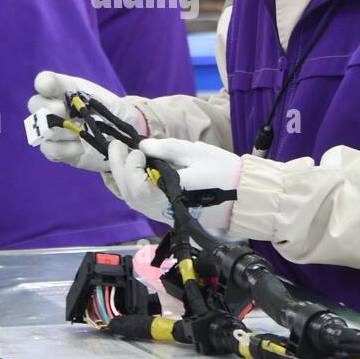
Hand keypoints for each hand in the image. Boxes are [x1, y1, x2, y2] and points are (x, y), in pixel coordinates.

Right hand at [28, 71, 145, 172]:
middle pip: (35, 104)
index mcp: (67, 89)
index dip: (44, 82)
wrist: (123, 140)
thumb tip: (83, 107)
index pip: (47, 81)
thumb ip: (97, 102)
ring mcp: (53, 129)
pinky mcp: (56, 149)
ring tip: (81, 133)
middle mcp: (55, 107)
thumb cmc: (116, 115)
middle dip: (46, 107)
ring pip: (40, 128)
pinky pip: (49, 149)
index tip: (48, 86)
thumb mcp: (113, 104)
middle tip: (61, 110)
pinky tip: (80, 147)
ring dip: (60, 131)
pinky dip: (64, 149)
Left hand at [106, 138, 240, 227]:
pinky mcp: (166, 212)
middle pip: (128, 193)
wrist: (243, 197)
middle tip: (116, 145)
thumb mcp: (196, 153)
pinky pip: (141, 200)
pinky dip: (132, 184)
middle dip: (118, 167)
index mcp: (170, 196)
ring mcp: (162, 213)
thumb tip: (143, 145)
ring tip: (121, 154)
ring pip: (132, 199)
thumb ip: (167, 149)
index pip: (136, 187)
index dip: (131, 166)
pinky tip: (133, 168)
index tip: (140, 150)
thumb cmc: (222, 173)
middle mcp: (162, 209)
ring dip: (123, 176)